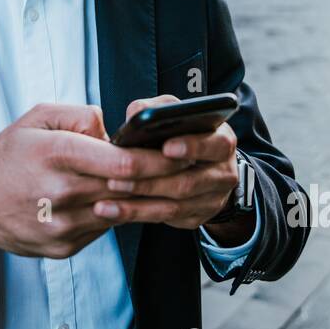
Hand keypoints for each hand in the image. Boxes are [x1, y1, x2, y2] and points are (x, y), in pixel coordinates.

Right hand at [0, 103, 193, 260]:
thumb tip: (113, 129)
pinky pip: (103, 228)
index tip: (180, 152)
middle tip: (187, 169)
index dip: (158, 160)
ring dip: (143, 200)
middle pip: (129, 191)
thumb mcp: (36, 117)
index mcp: (56, 155)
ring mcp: (62, 226)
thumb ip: (79, 115)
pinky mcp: (64, 247)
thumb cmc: (7, 156)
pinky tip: (123, 202)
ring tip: (165, 185)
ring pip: (120, 212)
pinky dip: (116, 214)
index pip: (123, 164)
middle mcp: (61, 193)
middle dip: (161, 180)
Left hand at [91, 95, 239, 229]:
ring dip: (137, 203)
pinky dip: (136, 214)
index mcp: (222, 143)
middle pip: (187, 182)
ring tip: (107, 197)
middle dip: (149, 181)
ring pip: (174, 206)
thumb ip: (158, 109)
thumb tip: (136, 114)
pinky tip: (112, 210)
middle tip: (116, 178)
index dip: (192, 146)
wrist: (206, 167)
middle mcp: (222, 174)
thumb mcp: (178, 115)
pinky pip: (164, 219)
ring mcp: (211, 200)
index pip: (215, 144)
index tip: (166, 147)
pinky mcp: (196, 217)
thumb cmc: (186, 134)